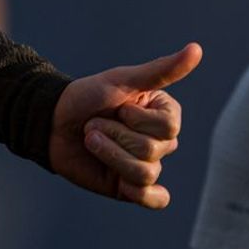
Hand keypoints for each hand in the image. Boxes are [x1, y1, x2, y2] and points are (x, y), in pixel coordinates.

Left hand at [46, 45, 200, 208]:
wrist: (51, 122)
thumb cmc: (88, 96)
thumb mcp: (123, 80)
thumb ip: (161, 70)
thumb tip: (197, 48)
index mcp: (164, 114)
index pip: (168, 126)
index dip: (137, 119)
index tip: (119, 107)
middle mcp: (159, 141)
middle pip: (154, 150)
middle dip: (116, 135)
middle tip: (95, 124)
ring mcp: (146, 164)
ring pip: (145, 173)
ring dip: (110, 154)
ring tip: (90, 140)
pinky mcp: (129, 187)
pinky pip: (153, 200)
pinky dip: (144, 196)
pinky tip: (125, 186)